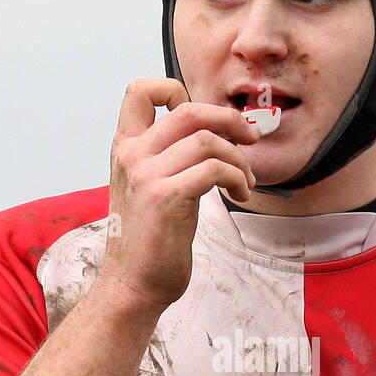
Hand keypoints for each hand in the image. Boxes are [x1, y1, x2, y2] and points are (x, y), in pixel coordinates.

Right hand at [100, 78, 260, 314]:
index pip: (140, 91)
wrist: (133, 285)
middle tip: (251, 139)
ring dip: (239, 159)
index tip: (206, 118)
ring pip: (207, 140)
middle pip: (188, 109)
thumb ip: (167, 159)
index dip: (176, 89)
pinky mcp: (166, 198)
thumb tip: (211, 136)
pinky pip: (215, 169)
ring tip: (246, 182)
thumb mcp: (148, 188)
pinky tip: (241, 196)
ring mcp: (147, 175)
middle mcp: (132, 155)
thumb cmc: (148, 241)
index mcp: (125, 148)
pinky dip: (238, 179)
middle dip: (229, 120)